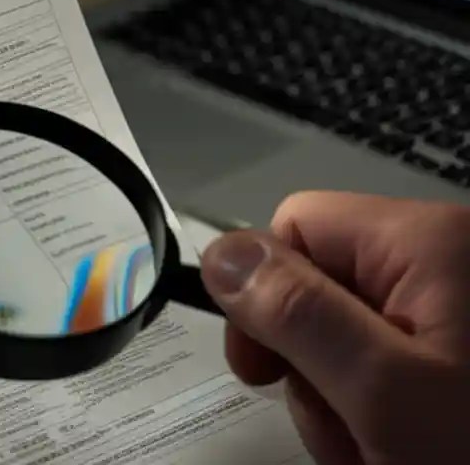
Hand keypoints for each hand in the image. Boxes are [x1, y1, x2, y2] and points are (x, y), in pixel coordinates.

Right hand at [200, 192, 469, 464]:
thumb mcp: (385, 393)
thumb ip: (298, 315)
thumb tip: (224, 256)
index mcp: (430, 242)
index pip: (294, 228)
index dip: (262, 298)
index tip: (262, 371)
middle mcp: (447, 262)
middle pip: (317, 289)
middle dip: (313, 371)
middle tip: (353, 432)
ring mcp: (458, 312)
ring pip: (345, 341)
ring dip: (345, 406)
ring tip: (386, 452)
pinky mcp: (461, 355)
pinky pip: (387, 367)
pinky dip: (381, 416)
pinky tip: (406, 450)